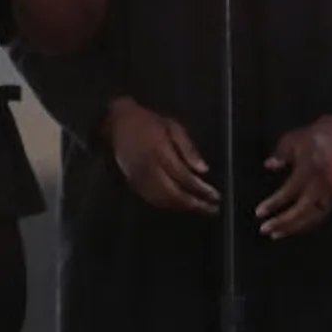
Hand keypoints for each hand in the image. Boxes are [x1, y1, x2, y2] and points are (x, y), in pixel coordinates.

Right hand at [105, 98, 219, 213]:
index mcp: (161, 153)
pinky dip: (167, 205)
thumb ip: (188, 148)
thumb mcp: (172, 126)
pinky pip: (151, 199)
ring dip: (183, 207)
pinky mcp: (132, 181)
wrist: (115, 122)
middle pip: (175, 194)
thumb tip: (203, 170)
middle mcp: (150, 169)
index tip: (216, 196)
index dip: (202, 189)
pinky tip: (178, 206)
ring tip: (200, 209)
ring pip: (163, 200)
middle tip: (212, 209)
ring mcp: (139, 177)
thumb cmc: (147, 121)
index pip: (185, 177)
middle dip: (195, 204)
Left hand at [257, 117, 331, 238]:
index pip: (291, 191)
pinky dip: (307, 225)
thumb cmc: (310, 138)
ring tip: (276, 234)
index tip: (259, 212)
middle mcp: (322, 184)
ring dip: (295, 227)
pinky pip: (322, 215)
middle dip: (284, 222)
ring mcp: (330, 191)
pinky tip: (293, 229)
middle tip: (265, 230)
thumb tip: (269, 165)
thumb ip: (280, 154)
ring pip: (314, 216)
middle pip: (303, 209)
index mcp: (310, 169)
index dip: (275, 203)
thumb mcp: (292, 140)